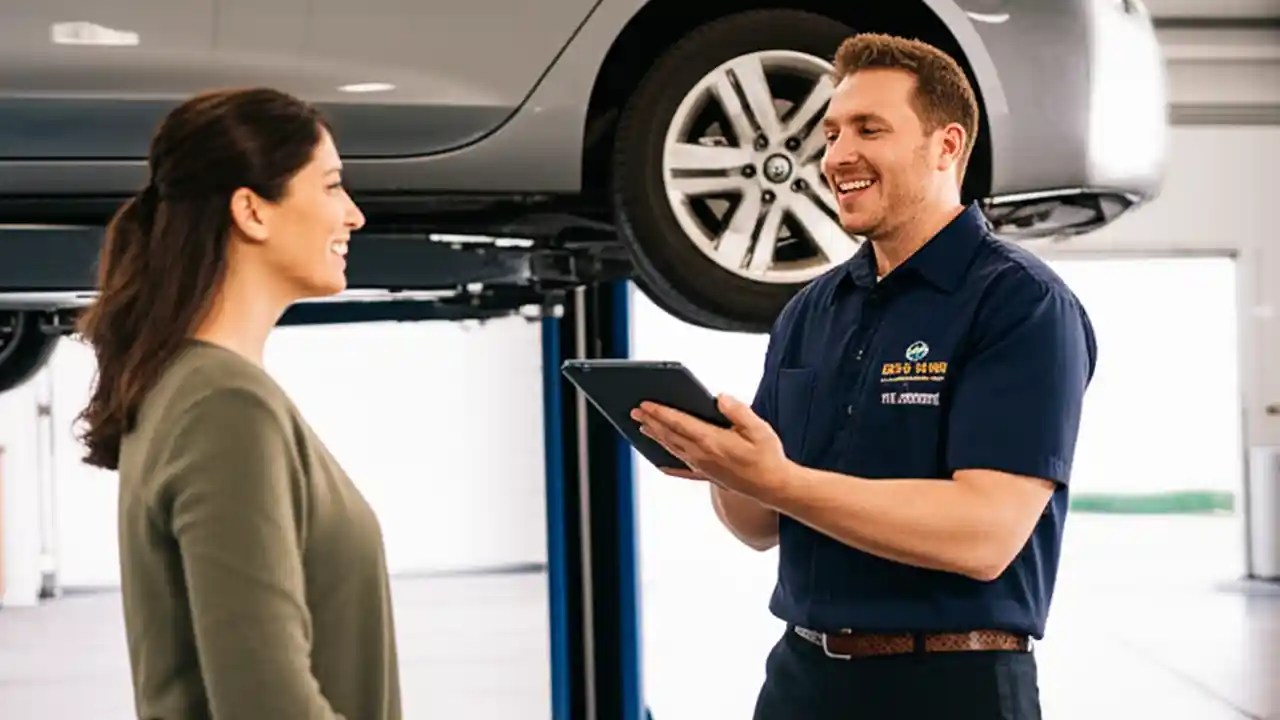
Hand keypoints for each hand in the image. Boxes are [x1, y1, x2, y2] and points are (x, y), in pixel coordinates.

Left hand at [630, 394, 792, 500]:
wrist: (774, 487)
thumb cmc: (768, 456)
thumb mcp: (758, 428)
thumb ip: (737, 410)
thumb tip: (719, 398)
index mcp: (712, 441)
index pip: (678, 422)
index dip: (659, 412)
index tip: (645, 403)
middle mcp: (702, 455)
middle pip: (670, 435)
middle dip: (651, 421)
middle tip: (635, 411)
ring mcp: (702, 467)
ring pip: (673, 448)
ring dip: (656, 436)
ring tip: (643, 426)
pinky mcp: (707, 475)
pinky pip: (681, 467)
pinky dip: (668, 462)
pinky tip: (659, 460)